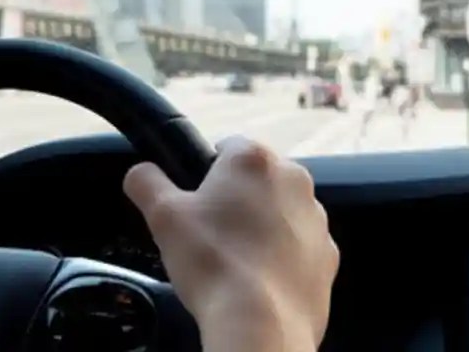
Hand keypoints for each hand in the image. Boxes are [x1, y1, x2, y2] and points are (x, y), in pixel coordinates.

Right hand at [124, 137, 337, 351]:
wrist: (261, 322)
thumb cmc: (214, 264)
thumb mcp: (162, 216)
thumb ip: (146, 182)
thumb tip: (141, 174)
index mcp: (254, 159)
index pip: (226, 146)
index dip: (205, 172)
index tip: (196, 200)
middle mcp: (294, 180)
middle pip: (256, 179)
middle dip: (235, 199)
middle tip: (210, 232)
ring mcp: (315, 219)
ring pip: (280, 212)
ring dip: (261, 226)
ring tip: (233, 259)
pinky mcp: (328, 254)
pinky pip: (299, 246)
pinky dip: (282, 256)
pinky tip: (258, 278)